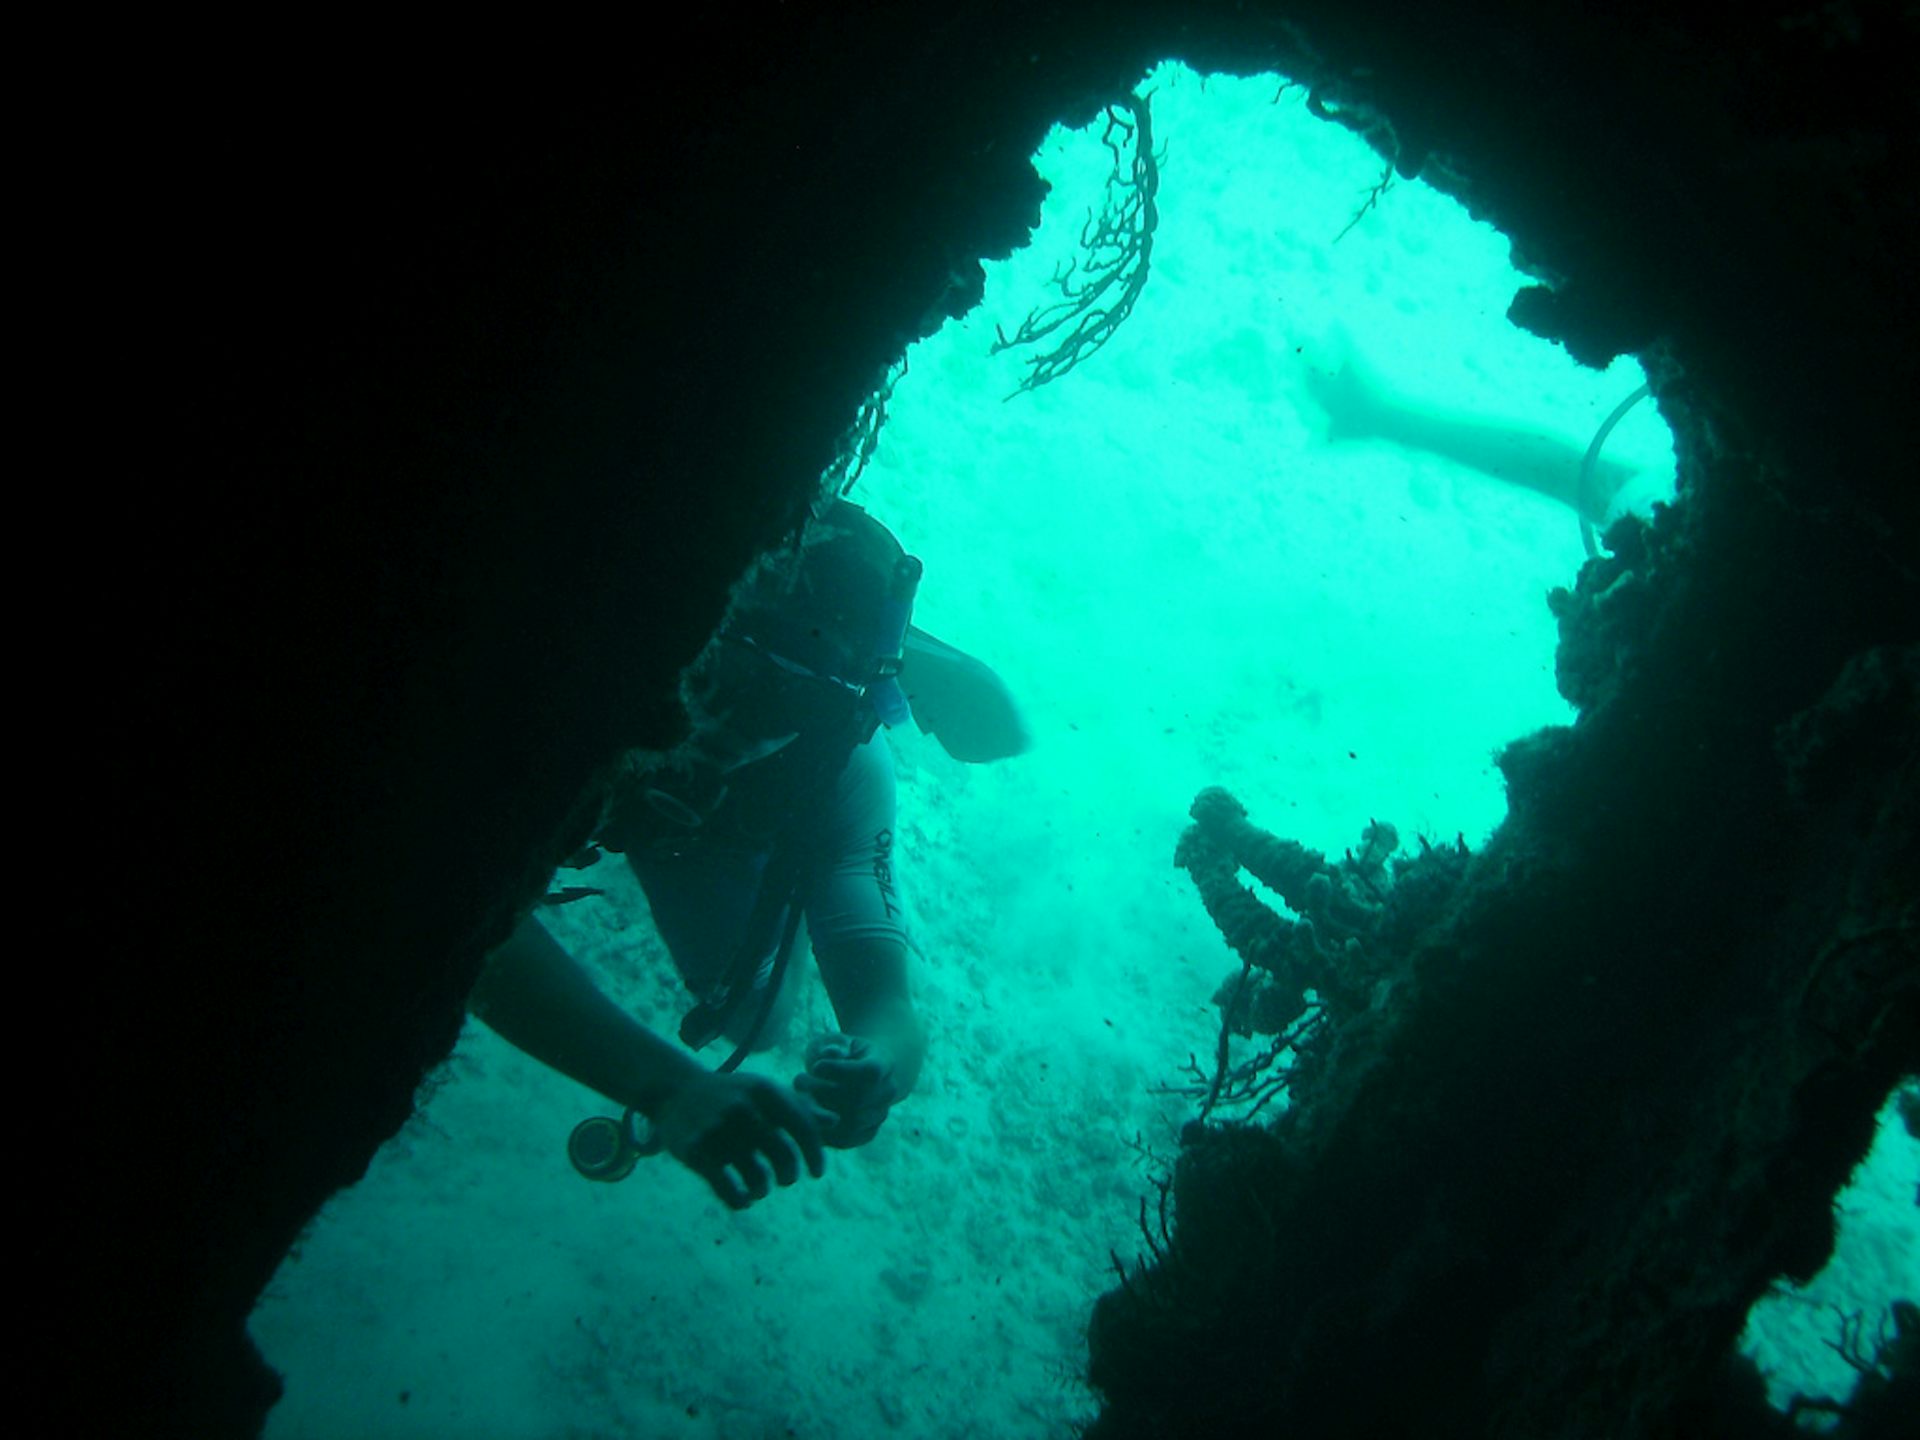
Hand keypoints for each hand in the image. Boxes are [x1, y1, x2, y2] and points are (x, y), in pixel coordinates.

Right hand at [655, 1070, 827, 1209]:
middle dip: (789, 1174)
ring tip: (760, 1188)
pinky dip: (741, 1201)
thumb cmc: (731, 1095)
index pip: (802, 1126)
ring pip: (757, 1178)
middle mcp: (742, 1108)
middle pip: (783, 1156)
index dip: (815, 1154)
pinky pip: (728, 1190)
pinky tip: (744, 1200)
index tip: (818, 1173)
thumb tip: (834, 1122)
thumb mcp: (763, 1092)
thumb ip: (798, 1107)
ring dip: (763, 1189)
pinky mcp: (695, 1152)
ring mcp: (717, 1130)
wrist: (676, 1091)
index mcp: (764, 1091)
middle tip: (785, 1178)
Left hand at [794, 1033, 899, 1148]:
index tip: (817, 1066)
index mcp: (884, 1062)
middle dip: (823, 1092)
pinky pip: (846, 1140)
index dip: (842, 1071)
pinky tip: (806, 1116)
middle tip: (799, 1080)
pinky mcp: (867, 1133)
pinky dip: (823, 1131)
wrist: (859, 1073)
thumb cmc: (841, 1053)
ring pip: (852, 1122)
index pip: (870, 1072)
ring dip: (820, 1111)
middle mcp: (888, 1091)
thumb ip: (832, 1045)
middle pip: (859, 1099)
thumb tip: (830, 1053)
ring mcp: (880, 1114)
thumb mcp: (836, 1041)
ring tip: (801, 1098)